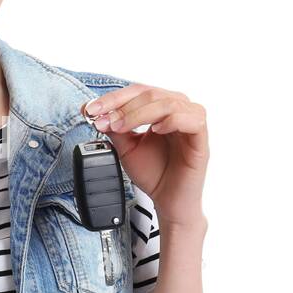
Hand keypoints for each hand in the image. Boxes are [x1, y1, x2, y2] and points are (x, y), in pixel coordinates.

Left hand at [81, 84, 208, 227]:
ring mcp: (191, 123)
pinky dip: (172, 121)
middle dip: (123, 106)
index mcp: (161, 109)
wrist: (167, 201)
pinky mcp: (201, 139)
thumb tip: (94, 112)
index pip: (138, 92)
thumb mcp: (126, 147)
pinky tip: (156, 130)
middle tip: (106, 122)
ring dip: (139, 113)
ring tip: (122, 128)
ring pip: (169, 102)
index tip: (91, 110)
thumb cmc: (153, 173)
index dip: (113, 98)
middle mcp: (178, 111)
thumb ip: (114, 128)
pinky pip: (193, 120)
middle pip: (151, 93)